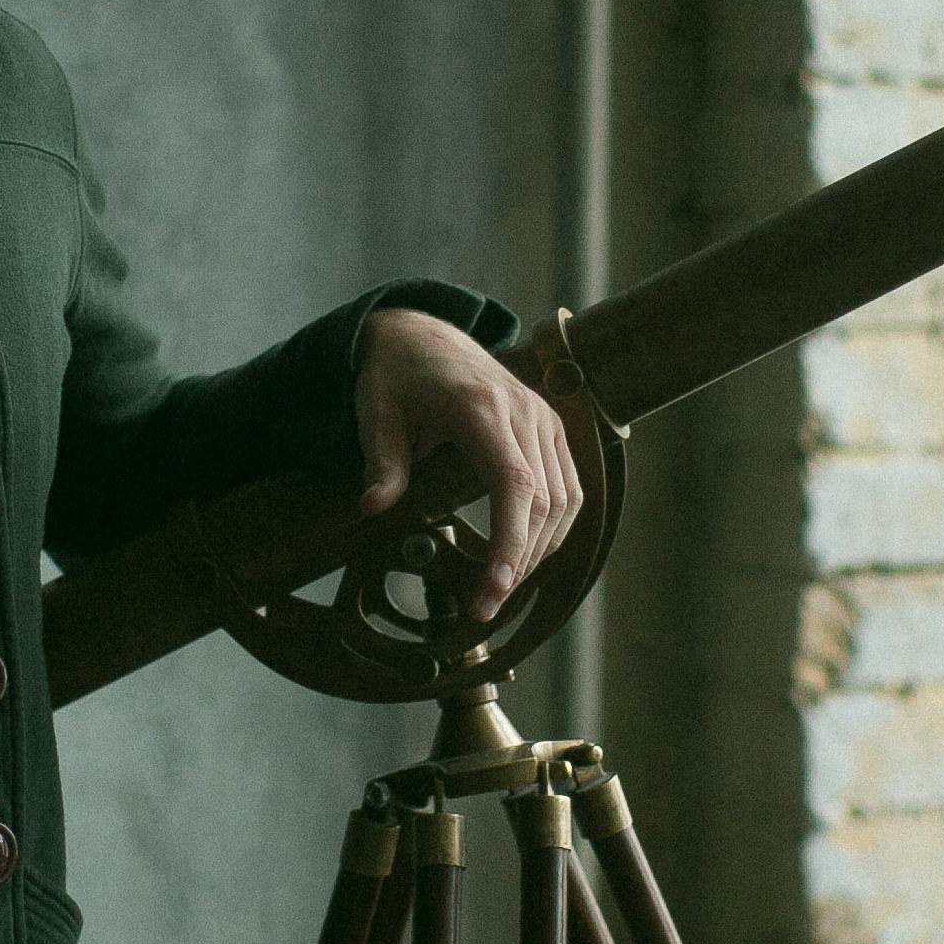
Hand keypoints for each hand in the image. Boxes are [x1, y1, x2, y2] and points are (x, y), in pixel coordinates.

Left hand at [352, 309, 584, 620]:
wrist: (423, 336)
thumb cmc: (396, 376)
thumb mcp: (375, 413)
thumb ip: (382, 462)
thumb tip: (375, 509)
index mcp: (480, 407)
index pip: (513, 484)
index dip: (511, 542)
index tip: (494, 590)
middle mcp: (524, 412)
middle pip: (545, 502)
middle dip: (520, 563)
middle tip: (483, 607)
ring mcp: (544, 419)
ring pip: (565, 500)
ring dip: (539, 551)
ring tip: (499, 588)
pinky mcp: (551, 429)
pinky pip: (568, 488)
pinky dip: (553, 528)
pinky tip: (524, 556)